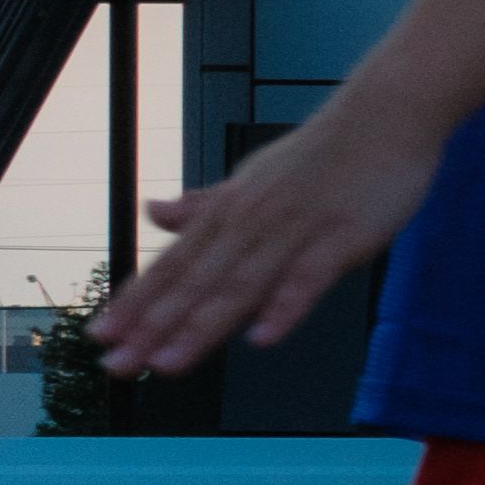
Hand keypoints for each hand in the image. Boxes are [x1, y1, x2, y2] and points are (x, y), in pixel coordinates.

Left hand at [96, 101, 430, 372]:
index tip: (100, 337)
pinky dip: (284, 308)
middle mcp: (249, 224)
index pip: (172, 265)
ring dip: (202, 327)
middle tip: (117, 367)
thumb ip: (205, 205)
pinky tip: (262, 339)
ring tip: (169, 365)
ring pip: (240, 286)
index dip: (135, 302)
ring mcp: (293, 231)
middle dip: (153, 328)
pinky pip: (308, 279)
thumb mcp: (252, 179)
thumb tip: (152, 212)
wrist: (384, 117)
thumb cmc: (321, 154)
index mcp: (228, 213)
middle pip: (195, 284)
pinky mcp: (340, 239)